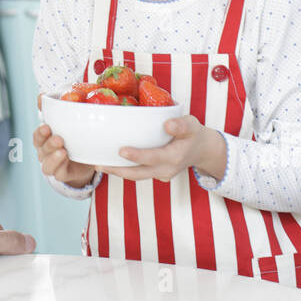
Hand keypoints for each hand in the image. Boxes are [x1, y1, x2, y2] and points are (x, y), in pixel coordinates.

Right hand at [33, 93, 96, 186]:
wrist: (89, 156)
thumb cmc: (75, 132)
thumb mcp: (68, 115)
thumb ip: (56, 103)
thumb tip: (41, 96)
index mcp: (46, 138)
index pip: (37, 136)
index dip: (40, 132)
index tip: (47, 126)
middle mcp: (47, 152)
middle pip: (41, 149)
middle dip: (48, 143)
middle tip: (58, 138)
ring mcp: (55, 164)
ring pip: (46, 164)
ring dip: (53, 157)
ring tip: (63, 151)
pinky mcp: (65, 173)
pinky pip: (58, 174)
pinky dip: (60, 167)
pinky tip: (66, 160)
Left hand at [107, 117, 226, 182]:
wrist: (201, 150)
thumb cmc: (193, 133)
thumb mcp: (192, 125)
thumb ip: (181, 125)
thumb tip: (167, 123)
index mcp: (175, 157)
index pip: (153, 158)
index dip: (137, 156)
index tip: (121, 151)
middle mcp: (166, 170)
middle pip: (139, 173)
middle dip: (118, 171)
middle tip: (99, 165)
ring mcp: (160, 175)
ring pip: (136, 176)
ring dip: (117, 172)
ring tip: (98, 166)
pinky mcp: (155, 174)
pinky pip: (138, 173)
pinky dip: (124, 170)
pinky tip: (109, 164)